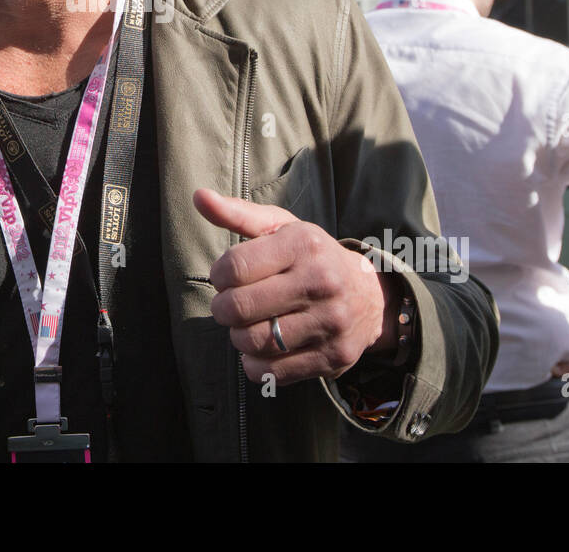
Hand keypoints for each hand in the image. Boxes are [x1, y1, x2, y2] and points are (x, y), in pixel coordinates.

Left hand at [193, 188, 392, 384]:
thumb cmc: (312, 258)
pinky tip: (263, 347)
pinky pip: (270, 372)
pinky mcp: (332, 357)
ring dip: (238, 336)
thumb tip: (199, 197)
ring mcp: (329, 322)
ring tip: (248, 324)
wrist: (370, 296)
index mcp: (304, 244)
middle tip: (231, 305)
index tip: (226, 277)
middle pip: (238, 308)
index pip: (234, 267)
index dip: (218, 276)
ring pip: (252, 342)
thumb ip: (237, 214)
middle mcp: (321, 282)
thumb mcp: (281, 228)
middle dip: (223, 309)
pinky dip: (255, 363)